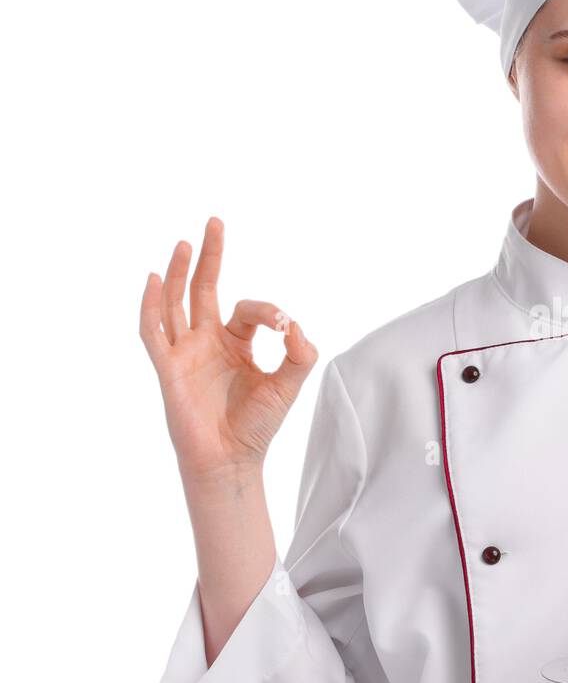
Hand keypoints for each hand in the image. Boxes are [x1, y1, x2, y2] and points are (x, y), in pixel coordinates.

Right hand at [139, 216, 317, 483]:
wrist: (231, 460)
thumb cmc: (257, 425)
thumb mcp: (288, 386)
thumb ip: (301, 355)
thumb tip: (297, 327)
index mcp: (235, 343)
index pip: (247, 309)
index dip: (268, 312)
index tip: (285, 327)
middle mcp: (208, 342)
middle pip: (204, 289)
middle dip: (210, 256)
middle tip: (215, 222)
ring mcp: (185, 353)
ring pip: (176, 303)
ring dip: (179, 273)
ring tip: (185, 243)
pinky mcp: (168, 368)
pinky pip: (154, 332)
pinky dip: (151, 306)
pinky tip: (153, 280)